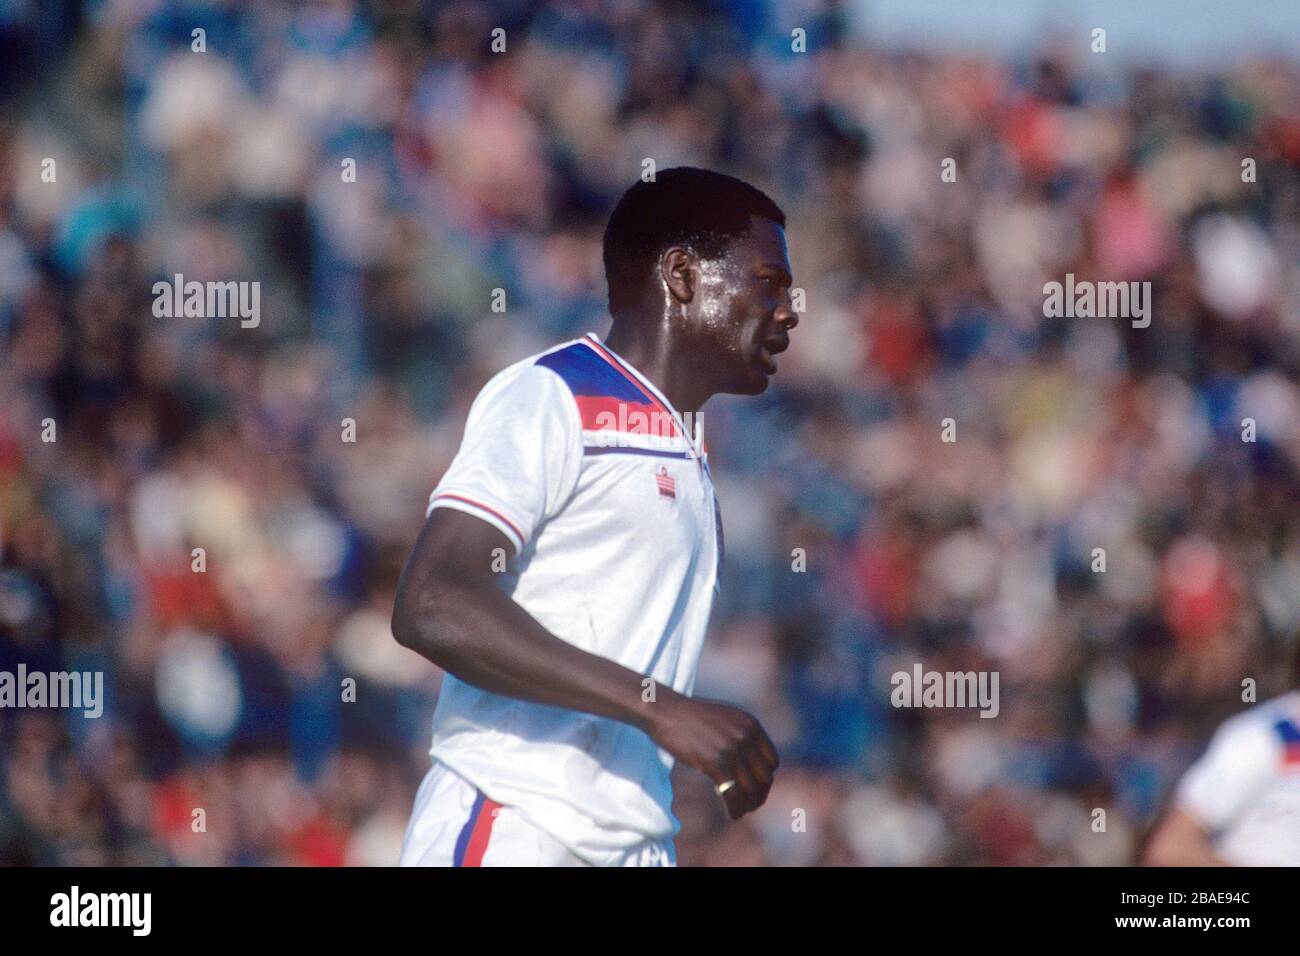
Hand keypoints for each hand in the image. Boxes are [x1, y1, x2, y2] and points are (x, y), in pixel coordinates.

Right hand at [645, 692, 779, 818]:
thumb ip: (741, 736)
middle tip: (751, 805)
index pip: (772, 761)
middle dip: (759, 795)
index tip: (756, 789)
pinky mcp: (714, 763)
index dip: (765, 779)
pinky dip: (734, 808)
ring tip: (739, 812)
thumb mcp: (726, 719)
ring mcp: (731, 749)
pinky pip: (732, 794)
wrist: (666, 711)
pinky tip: (731, 814)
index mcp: (751, 725)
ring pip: (750, 789)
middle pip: (764, 778)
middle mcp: (746, 736)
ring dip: (747, 805)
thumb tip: (751, 763)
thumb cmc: (691, 717)